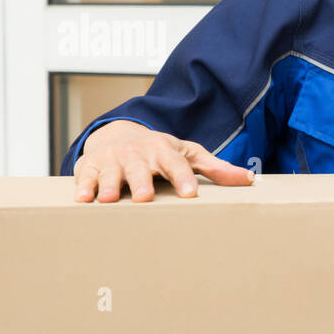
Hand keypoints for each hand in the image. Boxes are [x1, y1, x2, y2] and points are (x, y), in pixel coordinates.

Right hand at [73, 120, 255, 202]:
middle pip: (140, 168)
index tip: (190, 193)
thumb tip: (250, 179)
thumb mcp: (187, 154)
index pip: (175, 164)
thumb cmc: (158, 151)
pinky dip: (84, 187)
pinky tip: (83, 199)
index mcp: (163, 151)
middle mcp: (137, 154)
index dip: (183, 177)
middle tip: (145, 197)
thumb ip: (215, 168)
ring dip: (110, 185)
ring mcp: (112, 160)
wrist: (118, 133)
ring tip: (110, 200)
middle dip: (142, 181)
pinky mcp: (91, 167)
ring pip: (111, 172)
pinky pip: (87, 177)